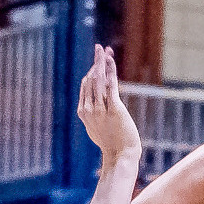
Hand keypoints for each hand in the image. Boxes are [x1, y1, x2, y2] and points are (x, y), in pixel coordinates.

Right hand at [76, 45, 139, 161]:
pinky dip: (110, 72)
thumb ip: (92, 114)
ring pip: (99, 80)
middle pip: (90, 78)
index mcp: (83, 112)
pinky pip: (111, 87)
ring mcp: (100, 110)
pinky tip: (110, 61)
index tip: (98, 59)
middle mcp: (89, 109)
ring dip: (102, 62)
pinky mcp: (114, 110)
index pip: (85, 84)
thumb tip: (91, 104)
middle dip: (95, 61)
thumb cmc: (111, 143)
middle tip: (99, 47)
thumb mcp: (95, 127)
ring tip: (105, 49)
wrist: (120, 156)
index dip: (91, 69)